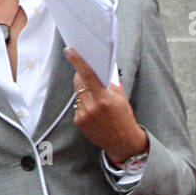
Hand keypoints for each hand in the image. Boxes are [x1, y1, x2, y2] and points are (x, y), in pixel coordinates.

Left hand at [64, 47, 148, 164]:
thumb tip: (95, 71)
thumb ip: (108, 85)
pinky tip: (94, 112)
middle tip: (88, 76)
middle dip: (83, 77)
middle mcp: (92, 107)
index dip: (78, 61)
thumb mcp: (122, 100)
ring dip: (84, 92)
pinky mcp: (79, 122)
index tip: (70, 51)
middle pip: (79, 82)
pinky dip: (84, 104)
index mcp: (105, 99)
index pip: (88, 75)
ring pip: (77, 94)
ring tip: (96, 100)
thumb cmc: (125, 119)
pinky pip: (78, 105)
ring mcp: (84, 115)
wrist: (124, 143)